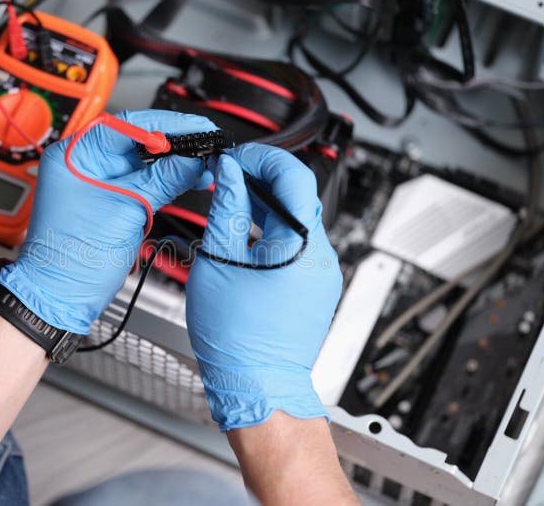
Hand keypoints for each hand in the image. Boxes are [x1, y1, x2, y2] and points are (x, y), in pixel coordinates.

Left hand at [0, 110, 216, 334]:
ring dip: (175, 164)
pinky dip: (166, 181)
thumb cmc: (71, 259)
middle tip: (206, 145)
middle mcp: (83, 164)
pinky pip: (143, 183)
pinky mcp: (112, 201)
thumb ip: (162, 181)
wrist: (62, 297)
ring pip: (144, 163)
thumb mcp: (126, 211)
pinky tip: (189, 179)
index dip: (166, 125)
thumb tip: (192, 160)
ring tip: (203, 166)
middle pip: (137, 142)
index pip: (126, 125)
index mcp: (73, 155)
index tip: (196, 127)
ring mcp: (98, 183)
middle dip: (175, 144)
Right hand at [186, 143, 342, 430]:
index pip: (293, 176)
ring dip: (267, 206)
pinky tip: (248, 235)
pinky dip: (275, 232)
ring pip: (299, 220)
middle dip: (262, 180)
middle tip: (228, 176)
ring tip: (233, 203)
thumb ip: (226, 208)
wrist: (257, 385)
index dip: (262, 158)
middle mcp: (323, 257)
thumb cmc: (237, 338)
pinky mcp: (318, 287)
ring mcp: (324, 273)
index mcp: (302, 245)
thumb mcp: (218, 261)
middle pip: (299, 196)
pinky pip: (300, 246)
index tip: (236, 158)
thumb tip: (229, 173)